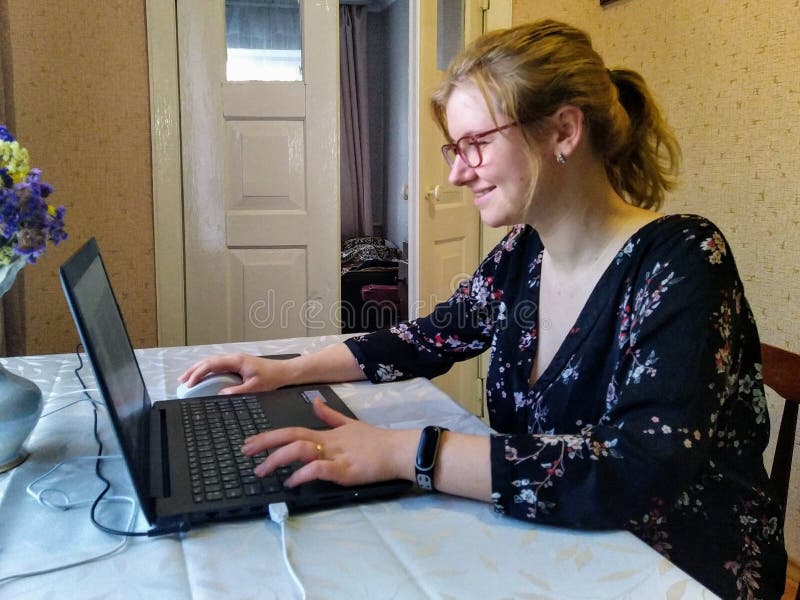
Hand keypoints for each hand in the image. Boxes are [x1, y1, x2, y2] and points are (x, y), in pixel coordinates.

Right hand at [178, 353, 289, 394]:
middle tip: (182, 382)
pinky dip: (207, 371)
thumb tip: (220, 394)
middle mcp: (233, 358)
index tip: (189, 384)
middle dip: (193, 371)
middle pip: (208, 362)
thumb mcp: (255, 387)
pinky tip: (202, 379)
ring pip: (211, 363)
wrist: (283, 372)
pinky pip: (218, 366)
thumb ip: (237, 391)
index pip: (211, 365)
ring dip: (198, 370)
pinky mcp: (236, 365)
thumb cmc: (271, 378)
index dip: (198, 373)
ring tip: (187, 380)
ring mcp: (234, 361)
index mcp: (236, 361)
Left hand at [242, 399, 416, 487]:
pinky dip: (302, 474)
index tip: (250, 442)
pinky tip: (292, 482)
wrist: (396, 450)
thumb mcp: (349, 424)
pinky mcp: (344, 470)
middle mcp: (326, 442)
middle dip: (265, 444)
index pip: (292, 431)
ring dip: (278, 459)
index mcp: (326, 433)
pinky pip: (318, 469)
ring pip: (301, 450)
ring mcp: (334, 455)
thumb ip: (330, 415)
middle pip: (291, 438)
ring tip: (263, 471)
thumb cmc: (374, 440)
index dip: (269, 436)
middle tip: (246, 452)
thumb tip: (314, 401)